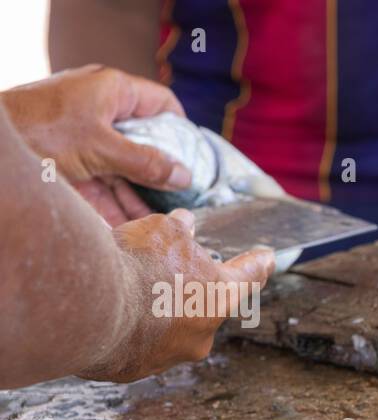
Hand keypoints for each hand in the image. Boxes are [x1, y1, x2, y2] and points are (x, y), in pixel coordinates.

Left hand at [0, 64, 191, 225]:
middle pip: (145, 143)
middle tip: (185, 199)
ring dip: (141, 198)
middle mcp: (101, 111)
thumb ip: (146, 163)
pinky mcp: (71, 163)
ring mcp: (85, 137)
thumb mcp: (101, 148)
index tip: (197, 159)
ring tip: (163, 224)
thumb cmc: (39, 130)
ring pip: (124, 170)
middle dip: (163, 174)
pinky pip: (103, 186)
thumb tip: (184, 176)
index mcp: (112, 91)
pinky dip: (116, 206)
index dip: (182, 129)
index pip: (161, 104)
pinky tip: (134, 229)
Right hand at [82, 209, 275, 381]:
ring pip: (168, 328)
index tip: (268, 260)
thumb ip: (179, 230)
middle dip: (189, 288)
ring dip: (155, 310)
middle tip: (166, 270)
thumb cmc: (137, 266)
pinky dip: (128, 327)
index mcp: (220, 297)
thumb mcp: (164, 230)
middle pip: (204, 307)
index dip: (257, 265)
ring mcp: (170, 356)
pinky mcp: (136, 369)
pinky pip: (137, 343)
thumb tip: (184, 223)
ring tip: (129, 290)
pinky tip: (111, 312)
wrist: (93, 306)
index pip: (248, 277)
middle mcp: (202, 334)